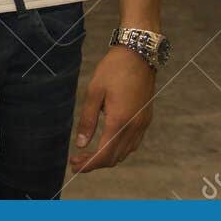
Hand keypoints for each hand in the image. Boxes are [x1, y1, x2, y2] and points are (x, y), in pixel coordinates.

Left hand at [70, 46, 155, 171]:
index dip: (88, 165)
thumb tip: (80, 144)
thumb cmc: (114, 69)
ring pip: (125, 152)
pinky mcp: (146, 119)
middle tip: (77, 160)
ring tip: (89, 153)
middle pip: (114, 157)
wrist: (139, 54)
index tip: (74, 165)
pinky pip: (133, 143)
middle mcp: (134, 127)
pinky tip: (107, 142)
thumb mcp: (94, 92)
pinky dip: (119, 149)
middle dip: (94, 163)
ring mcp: (142, 124)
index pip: (104, 154)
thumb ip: (87, 120)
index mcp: (119, 121)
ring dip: (107, 157)